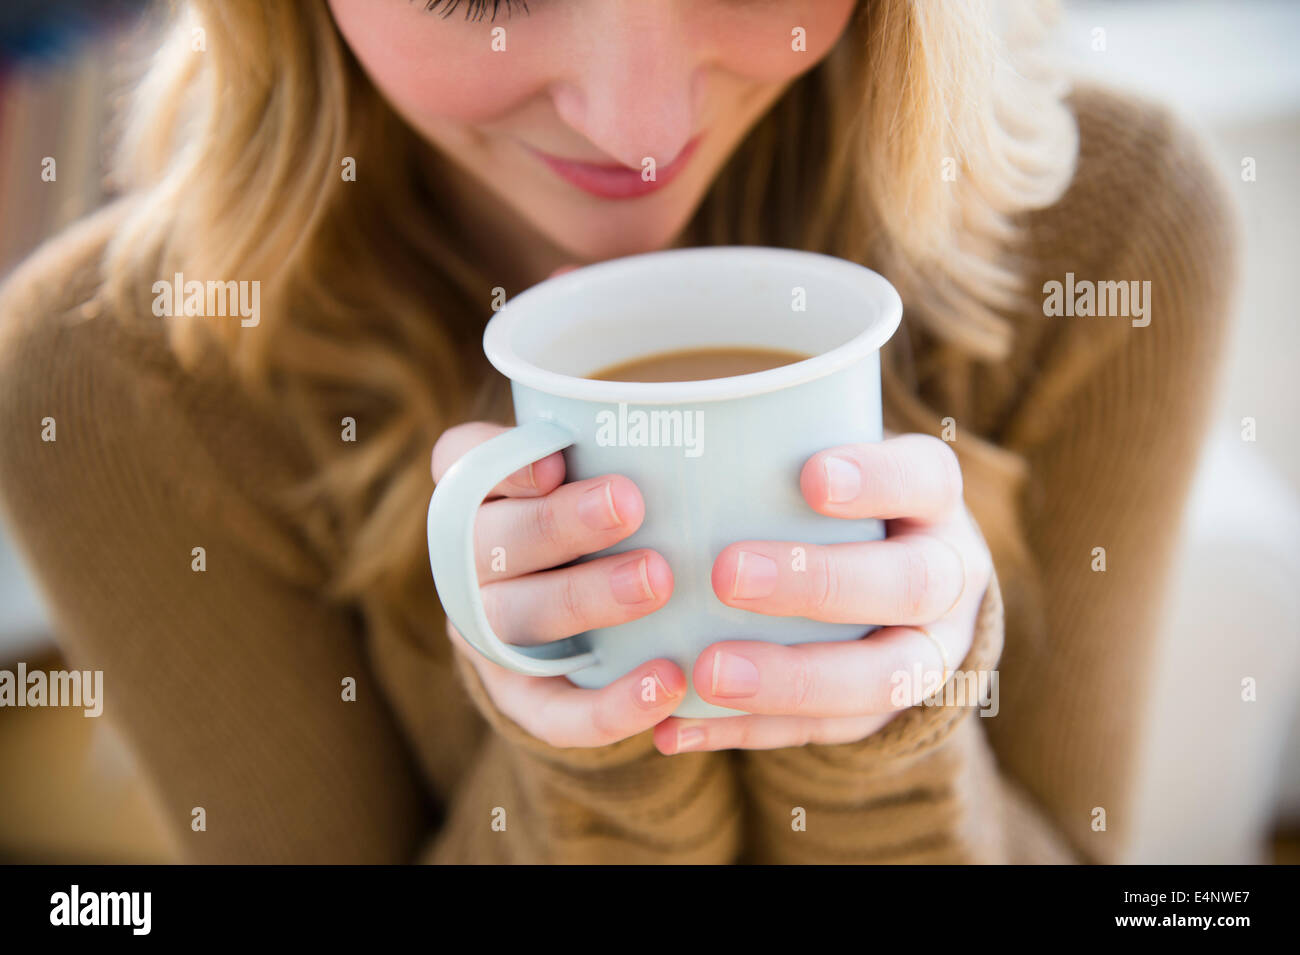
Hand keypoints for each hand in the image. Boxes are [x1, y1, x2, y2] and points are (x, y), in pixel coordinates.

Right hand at [431, 421, 687, 747]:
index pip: (463, 463)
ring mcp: (489, 632)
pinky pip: (551, 712)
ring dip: (585, 597)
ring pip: (518, 618)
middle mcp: (471, 561)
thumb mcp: (609, 468)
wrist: (589, 623)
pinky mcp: (519, 696)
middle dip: (559, 523)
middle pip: (492, 540)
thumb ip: (631, 444)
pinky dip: (607, 705)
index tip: (554, 460)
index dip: (501, 463)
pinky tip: (669, 683)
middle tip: (630, 505)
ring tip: (657, 579)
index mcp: (482, 492)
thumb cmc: (612, 519)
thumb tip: (720, 421)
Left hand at [653, 433, 993, 753]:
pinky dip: (747, 732)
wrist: (899, 588)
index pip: (924, 479)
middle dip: (819, 582)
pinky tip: (679, 726)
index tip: (811, 476)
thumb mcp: (832, 458)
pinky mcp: (884, 713)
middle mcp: (948, 577)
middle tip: (728, 573)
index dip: (877, 479)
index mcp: (933, 500)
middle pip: (908, 584)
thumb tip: (653, 425)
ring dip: (790, 678)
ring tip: (708, 672)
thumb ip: (774, 444)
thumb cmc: (835, 505)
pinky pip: (824, 732)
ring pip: (881, 678)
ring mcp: (927, 654)